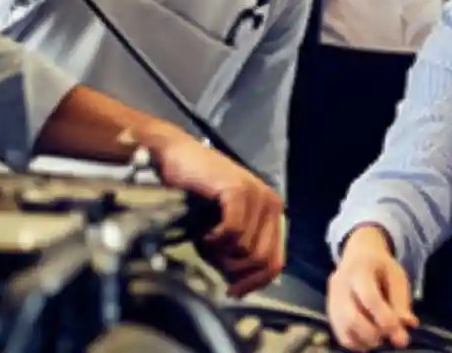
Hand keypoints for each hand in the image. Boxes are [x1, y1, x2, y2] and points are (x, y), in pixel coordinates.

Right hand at [148, 131, 283, 297]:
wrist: (176, 159)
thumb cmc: (196, 196)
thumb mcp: (224, 231)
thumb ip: (239, 253)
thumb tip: (244, 286)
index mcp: (273, 214)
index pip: (276, 262)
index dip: (254, 283)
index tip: (233, 292)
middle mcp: (272, 203)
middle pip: (262, 260)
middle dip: (234, 270)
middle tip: (212, 259)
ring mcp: (258, 194)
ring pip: (246, 249)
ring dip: (220, 253)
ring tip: (205, 239)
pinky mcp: (239, 189)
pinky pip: (233, 232)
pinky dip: (215, 240)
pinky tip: (204, 233)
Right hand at [327, 225, 418, 349]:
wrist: (357, 255)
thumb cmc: (380, 267)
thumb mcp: (396, 275)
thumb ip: (402, 300)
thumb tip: (408, 325)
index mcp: (359, 270)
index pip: (369, 298)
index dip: (386, 319)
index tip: (401, 334)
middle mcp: (340, 285)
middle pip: (352, 318)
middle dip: (374, 334)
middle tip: (391, 336)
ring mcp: (331, 300)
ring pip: (344, 330)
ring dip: (366, 341)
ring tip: (381, 336)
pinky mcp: (330, 313)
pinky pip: (341, 336)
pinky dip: (358, 343)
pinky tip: (370, 338)